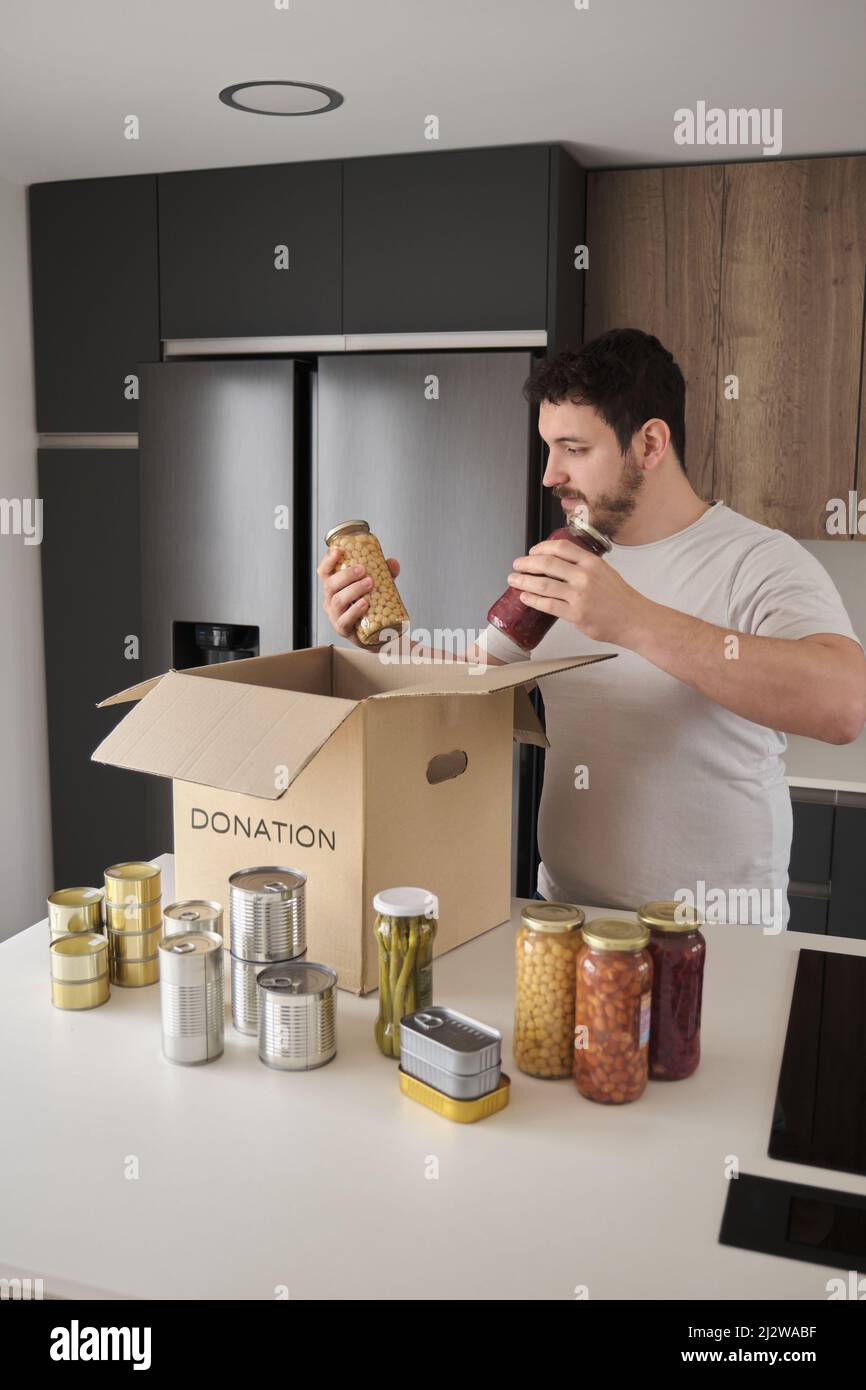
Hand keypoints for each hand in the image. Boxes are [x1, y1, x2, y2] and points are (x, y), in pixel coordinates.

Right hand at [317, 546, 400, 645]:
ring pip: (338, 600)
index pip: (324, 572)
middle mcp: (331, 600)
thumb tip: (393, 563)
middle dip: (346, 575)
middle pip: (330, 584)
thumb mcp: (377, 586)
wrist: (376, 632)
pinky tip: (365, 603)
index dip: (328, 560)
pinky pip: (345, 620)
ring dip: (353, 589)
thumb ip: (385, 574)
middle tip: (363, 570)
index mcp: (334, 587)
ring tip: (369, 583)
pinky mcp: (343, 629)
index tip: (338, 550)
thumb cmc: (370, 606)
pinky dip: (355, 610)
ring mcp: (335, 615)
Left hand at [507, 538, 650, 646]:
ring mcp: (580, 595)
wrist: (635, 620)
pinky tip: (526, 598)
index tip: (532, 552)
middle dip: (526, 563)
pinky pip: (548, 605)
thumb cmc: (621, 598)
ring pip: (543, 585)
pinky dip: (533, 600)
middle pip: (547, 564)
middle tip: (517, 565)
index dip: (541, 548)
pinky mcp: (576, 614)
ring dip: (524, 582)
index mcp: (592, 562)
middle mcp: (585, 576)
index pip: (560, 547)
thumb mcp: (605, 571)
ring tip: (514, 580)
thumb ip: (584, 565)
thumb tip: (560, 563)